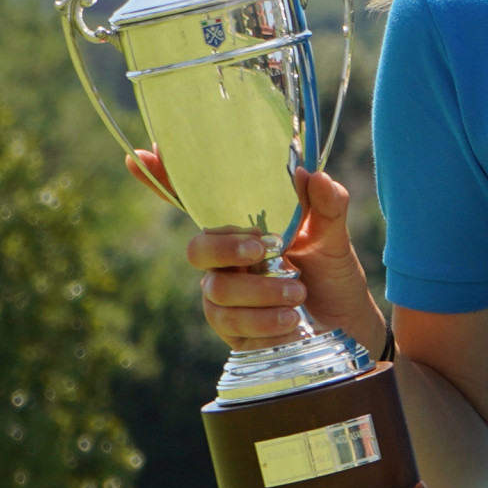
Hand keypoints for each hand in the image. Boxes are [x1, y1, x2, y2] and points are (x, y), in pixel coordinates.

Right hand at [149, 149, 389, 355]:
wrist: (346, 323)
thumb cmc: (331, 273)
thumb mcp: (334, 235)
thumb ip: (327, 204)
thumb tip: (315, 176)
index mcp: (242, 229)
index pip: (197, 204)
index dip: (163, 180)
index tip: (141, 155)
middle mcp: (226, 261)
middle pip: (197, 249)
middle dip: (227, 247)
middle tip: (265, 249)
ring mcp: (225, 297)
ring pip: (218, 290)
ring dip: (260, 291)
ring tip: (298, 293)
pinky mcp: (233, 332)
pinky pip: (232, 325)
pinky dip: (264, 321)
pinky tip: (290, 322)